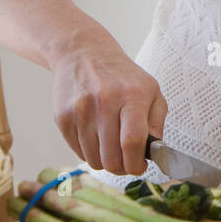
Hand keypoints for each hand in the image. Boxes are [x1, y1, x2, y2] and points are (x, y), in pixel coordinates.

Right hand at [49, 25, 166, 176]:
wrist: (83, 53)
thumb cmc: (122, 76)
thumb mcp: (151, 90)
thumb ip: (157, 123)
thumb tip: (153, 153)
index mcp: (131, 96)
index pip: (132, 142)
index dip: (136, 164)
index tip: (139, 167)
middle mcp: (104, 102)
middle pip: (112, 158)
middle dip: (122, 167)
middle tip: (125, 160)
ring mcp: (81, 110)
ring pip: (94, 159)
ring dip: (105, 161)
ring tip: (110, 145)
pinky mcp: (63, 117)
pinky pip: (78, 152)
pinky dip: (89, 152)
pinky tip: (96, 136)